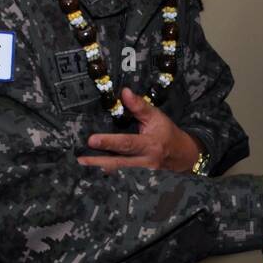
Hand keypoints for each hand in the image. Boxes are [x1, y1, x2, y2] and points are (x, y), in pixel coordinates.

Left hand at [78, 88, 201, 171]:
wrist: (181, 154)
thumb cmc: (168, 132)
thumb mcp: (157, 116)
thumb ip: (140, 106)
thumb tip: (124, 92)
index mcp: (150, 144)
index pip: (127, 142)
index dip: (109, 142)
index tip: (92, 140)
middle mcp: (144, 159)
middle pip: (119, 159)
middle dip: (99, 159)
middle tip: (82, 157)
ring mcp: (140, 167)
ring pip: (118, 165)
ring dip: (99, 163)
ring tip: (82, 160)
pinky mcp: (136, 169)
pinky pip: (121, 167)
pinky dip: (107, 165)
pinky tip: (95, 164)